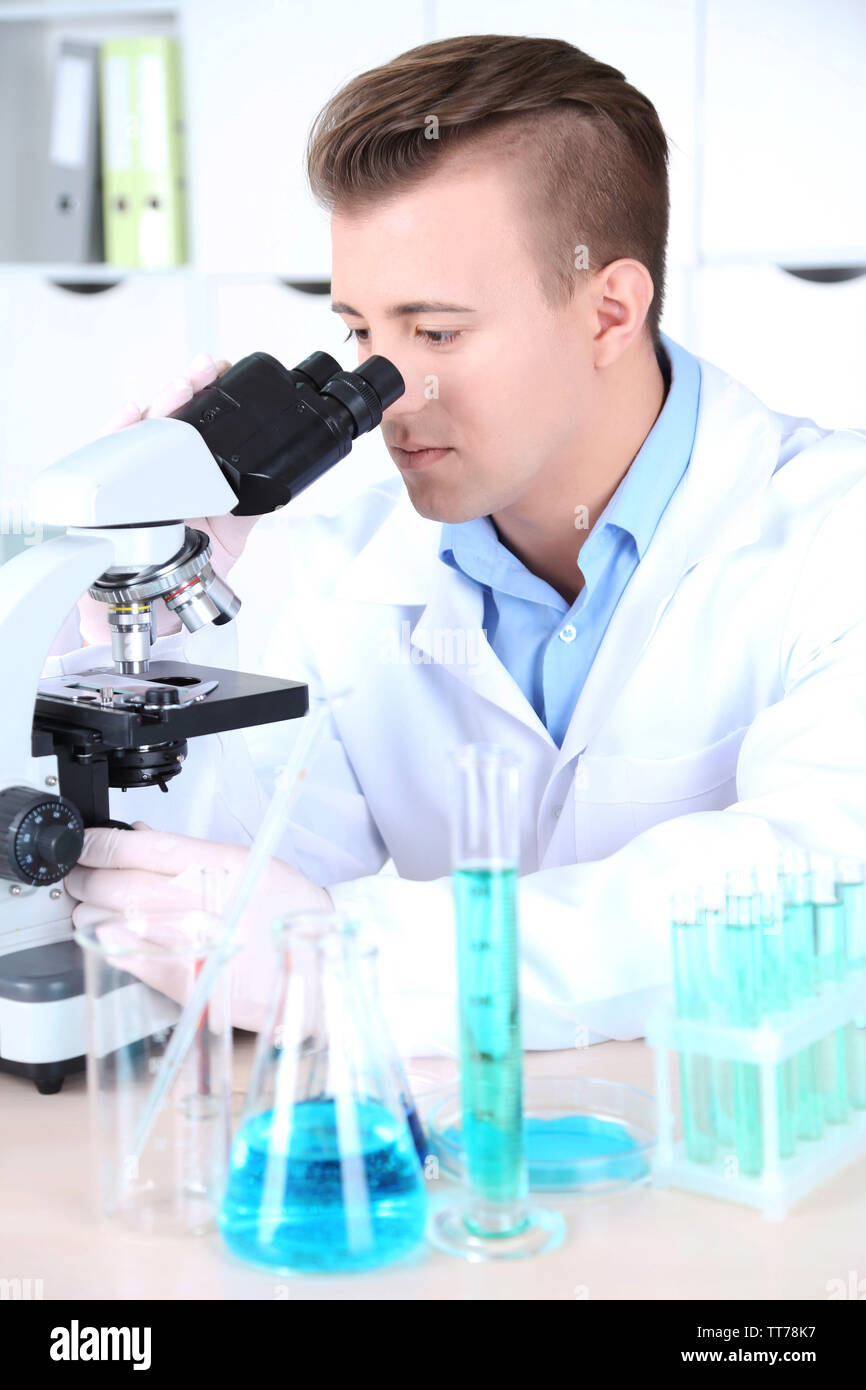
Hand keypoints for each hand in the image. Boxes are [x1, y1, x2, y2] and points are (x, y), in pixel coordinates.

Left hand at [65, 822, 333, 1031]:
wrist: (323, 967)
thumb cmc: (290, 913)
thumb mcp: (249, 865)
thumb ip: (192, 853)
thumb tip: (141, 835)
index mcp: (223, 865)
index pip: (145, 848)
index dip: (103, 844)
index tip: (84, 844)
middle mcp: (209, 901)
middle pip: (123, 885)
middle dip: (88, 880)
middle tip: (76, 877)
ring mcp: (199, 944)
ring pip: (121, 923)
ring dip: (92, 914)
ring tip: (87, 908)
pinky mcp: (193, 983)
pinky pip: (137, 962)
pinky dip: (112, 947)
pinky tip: (105, 938)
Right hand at [78, 352, 261, 646]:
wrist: (155, 612)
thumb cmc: (183, 572)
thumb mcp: (227, 538)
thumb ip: (248, 509)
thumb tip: (279, 482)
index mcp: (189, 474)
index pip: (197, 424)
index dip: (211, 395)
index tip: (227, 373)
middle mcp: (157, 471)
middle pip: (169, 418)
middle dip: (188, 388)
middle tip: (207, 369)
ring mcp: (129, 479)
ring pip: (140, 430)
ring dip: (161, 403)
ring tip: (182, 385)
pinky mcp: (103, 494)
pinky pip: (104, 457)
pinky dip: (117, 433)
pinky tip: (133, 414)